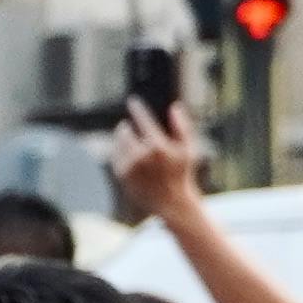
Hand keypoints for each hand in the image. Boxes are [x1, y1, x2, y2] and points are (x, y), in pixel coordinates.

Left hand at [106, 99, 203, 217]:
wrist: (171, 201)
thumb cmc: (181, 173)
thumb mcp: (188, 149)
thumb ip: (182, 127)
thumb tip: (174, 107)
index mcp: (158, 146)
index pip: (143, 120)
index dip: (137, 108)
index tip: (132, 101)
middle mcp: (141, 156)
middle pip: (125, 131)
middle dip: (125, 127)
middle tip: (127, 126)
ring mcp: (129, 166)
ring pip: (118, 143)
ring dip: (120, 137)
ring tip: (126, 137)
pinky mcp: (121, 175)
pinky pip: (115, 156)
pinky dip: (118, 151)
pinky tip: (124, 150)